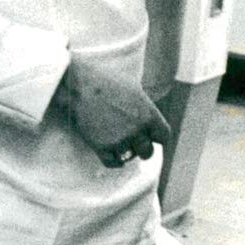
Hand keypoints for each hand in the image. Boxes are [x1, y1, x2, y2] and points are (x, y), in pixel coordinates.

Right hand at [53, 60, 169, 168]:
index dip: (158, 138)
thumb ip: (146, 106)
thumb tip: (152, 113)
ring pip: (130, 157)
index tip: (152, 138)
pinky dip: (113, 161)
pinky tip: (112, 153)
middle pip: (148, 152)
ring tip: (120, 144)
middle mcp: (137, 130)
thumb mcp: (134, 88)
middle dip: (142, 149)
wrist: (80, 85)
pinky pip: (112, 162)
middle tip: (136, 145)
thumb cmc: (106, 81)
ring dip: (127, 153)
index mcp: (148, 115)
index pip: (164, 136)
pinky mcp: (102, 147)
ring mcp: (120, 140)